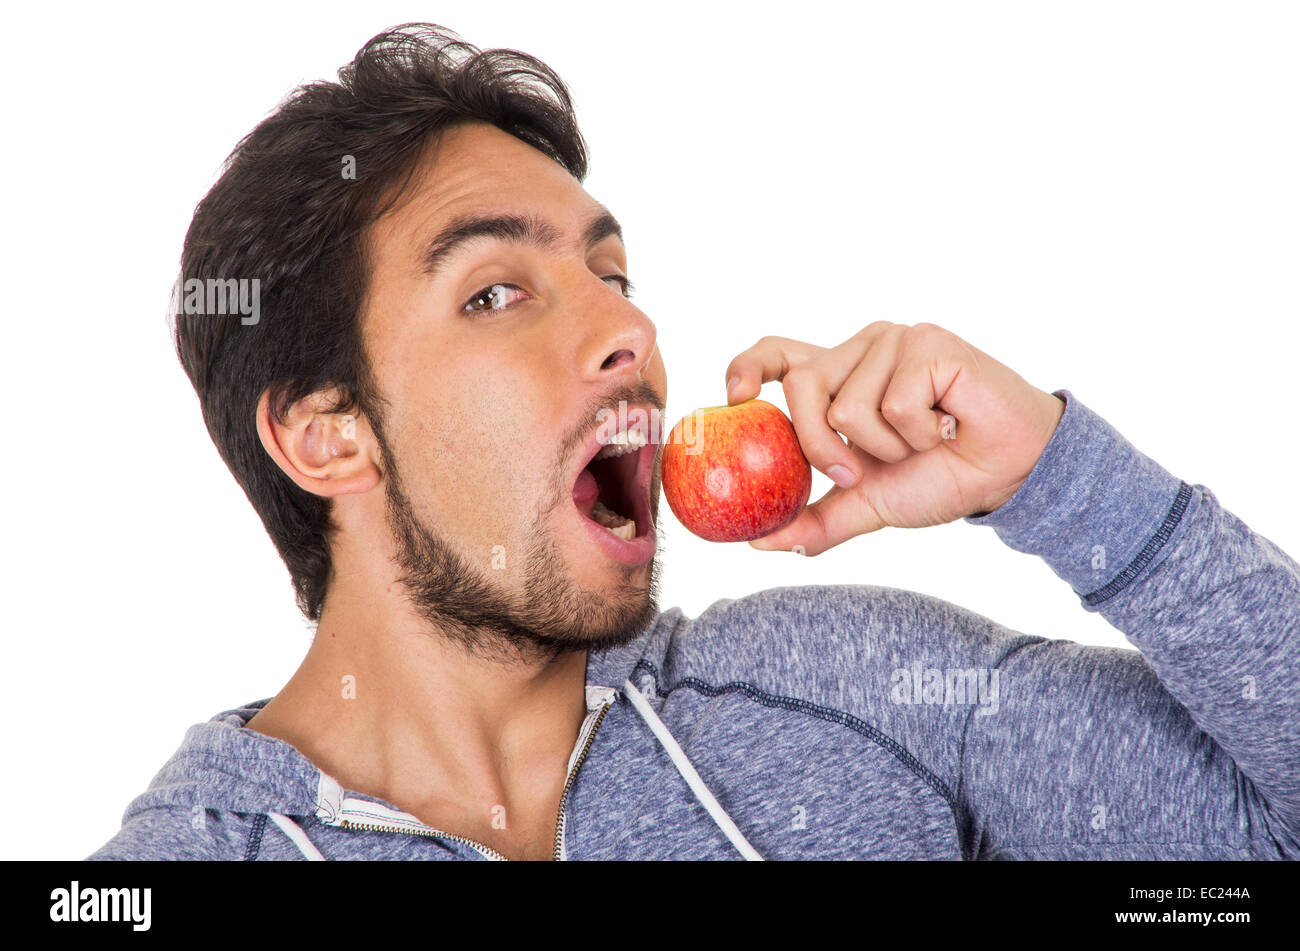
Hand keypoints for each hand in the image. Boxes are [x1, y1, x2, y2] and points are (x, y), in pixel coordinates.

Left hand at [724, 322, 1064, 554]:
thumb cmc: (941, 477)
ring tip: (922, 441)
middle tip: (859, 471)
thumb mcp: (868, 505)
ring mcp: (893, 341)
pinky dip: (919, 432)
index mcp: (839, 379)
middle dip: (822, 446)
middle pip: (801, 387)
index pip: (778, 355)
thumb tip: (757, 541)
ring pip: (847, 404)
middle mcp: (860, 351)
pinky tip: (947, 424)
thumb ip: (815, 520)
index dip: (748, 367)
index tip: (732, 397)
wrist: (1009, 474)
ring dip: (885, 447)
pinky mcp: (927, 342)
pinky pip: (894, 401)